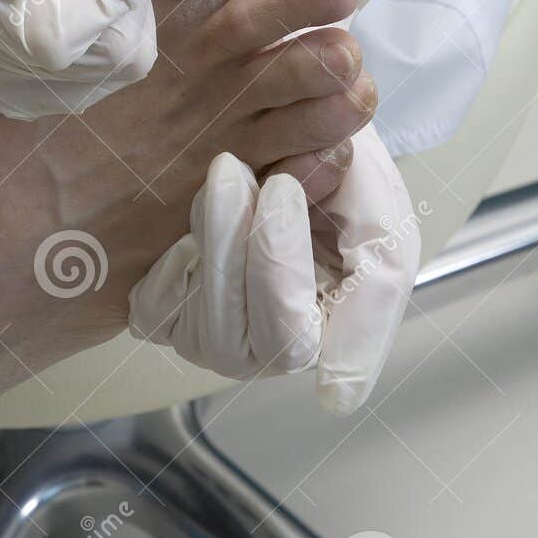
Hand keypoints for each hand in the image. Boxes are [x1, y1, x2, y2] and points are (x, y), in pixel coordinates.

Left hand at [129, 128, 419, 414]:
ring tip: (226, 173)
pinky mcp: (171, 311)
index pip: (288, 337)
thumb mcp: (384, 227)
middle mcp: (264, 348)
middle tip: (232, 168)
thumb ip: (375, 298)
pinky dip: (171, 255)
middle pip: (229, 336)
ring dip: (204, 239)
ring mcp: (213, 335)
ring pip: (191, 319)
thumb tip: (337, 398)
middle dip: (229, 246)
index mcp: (323, 337)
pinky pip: (154, 307)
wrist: (301, 139)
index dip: (277, 266)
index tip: (281, 187)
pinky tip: (196, 216)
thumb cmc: (350, 188)